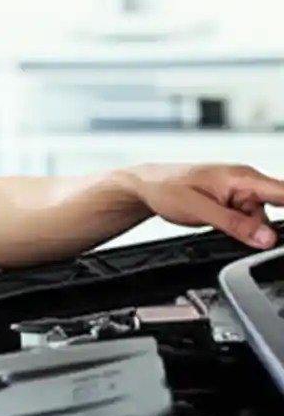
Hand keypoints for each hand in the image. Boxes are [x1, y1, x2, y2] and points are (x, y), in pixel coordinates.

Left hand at [130, 163, 283, 248]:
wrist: (145, 187)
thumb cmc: (166, 189)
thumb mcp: (200, 209)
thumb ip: (236, 224)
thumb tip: (267, 238)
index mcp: (242, 177)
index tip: (283, 234)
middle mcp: (245, 182)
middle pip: (276, 210)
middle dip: (260, 227)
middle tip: (228, 227)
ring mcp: (238, 193)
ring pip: (260, 219)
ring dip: (245, 229)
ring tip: (214, 222)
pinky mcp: (231, 203)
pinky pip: (246, 219)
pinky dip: (237, 227)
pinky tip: (217, 224)